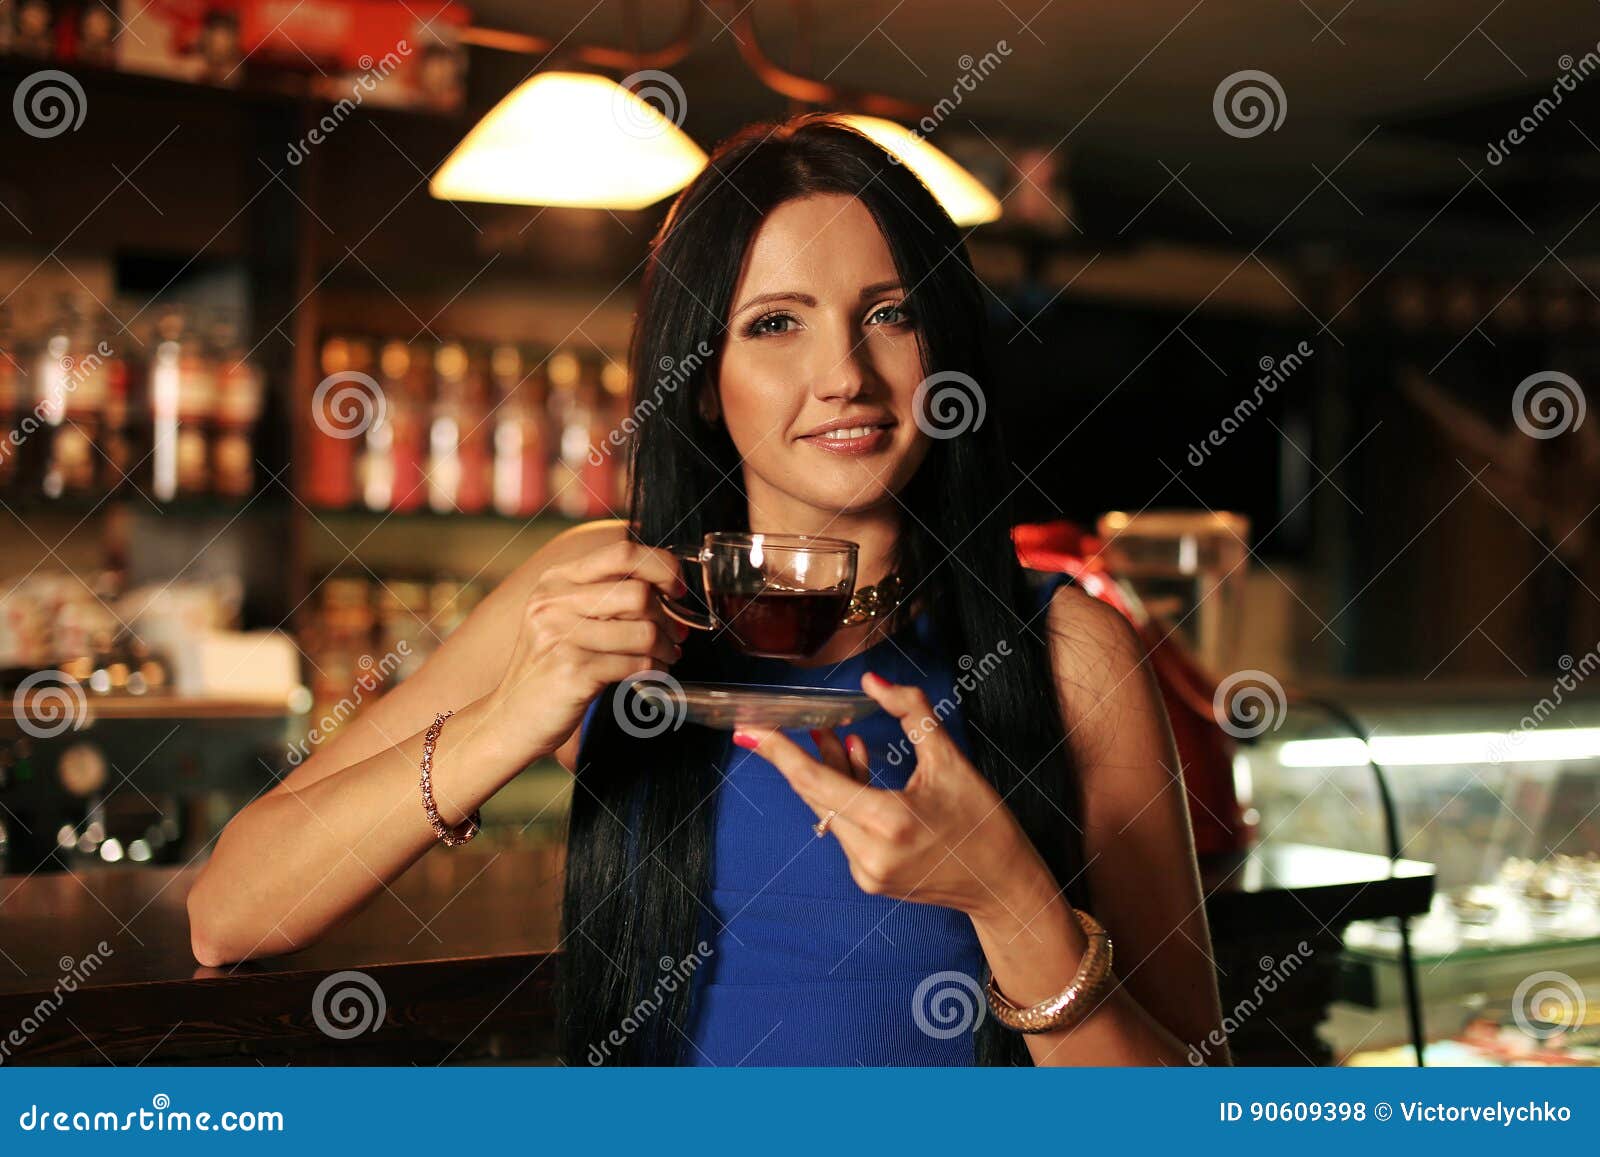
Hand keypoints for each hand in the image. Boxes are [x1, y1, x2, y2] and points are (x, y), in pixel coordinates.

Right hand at [489, 538, 688, 759]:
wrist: (509, 719)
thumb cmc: (548, 667)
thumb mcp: (563, 618)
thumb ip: (603, 595)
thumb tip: (666, 586)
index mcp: (556, 580)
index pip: (622, 552)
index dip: (662, 566)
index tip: (676, 590)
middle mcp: (554, 602)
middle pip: (639, 593)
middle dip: (668, 617)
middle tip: (676, 635)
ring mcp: (561, 636)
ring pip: (644, 631)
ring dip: (667, 647)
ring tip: (666, 656)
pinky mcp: (572, 671)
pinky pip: (637, 664)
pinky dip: (655, 670)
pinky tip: (652, 674)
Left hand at [733, 671, 1047, 920]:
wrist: (1002, 887)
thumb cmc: (983, 822)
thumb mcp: (951, 758)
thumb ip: (911, 710)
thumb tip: (871, 680)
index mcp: (890, 821)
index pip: (816, 782)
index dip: (779, 753)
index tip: (750, 732)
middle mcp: (870, 853)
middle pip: (816, 795)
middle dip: (804, 756)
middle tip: (797, 722)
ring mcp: (865, 872)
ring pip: (828, 811)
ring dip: (829, 775)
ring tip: (838, 739)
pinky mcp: (867, 880)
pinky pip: (842, 830)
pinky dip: (845, 800)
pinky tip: (858, 771)